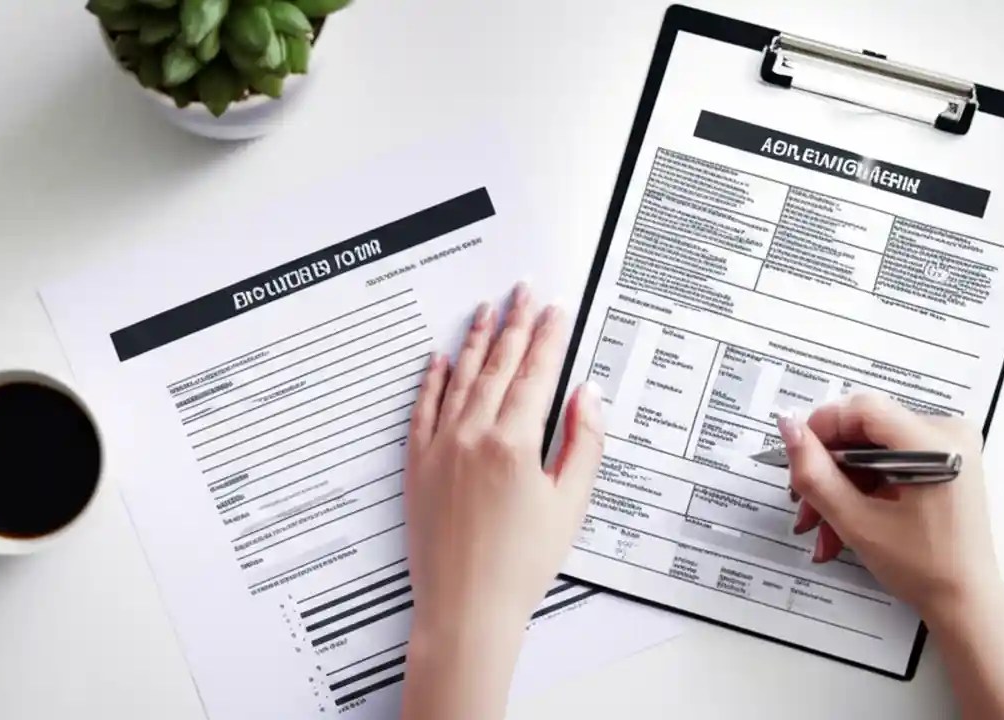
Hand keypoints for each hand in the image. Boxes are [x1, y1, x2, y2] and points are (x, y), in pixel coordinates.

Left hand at [401, 284, 603, 719]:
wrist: (466, 608)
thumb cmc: (521, 565)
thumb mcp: (569, 505)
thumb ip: (583, 444)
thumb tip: (587, 395)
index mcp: (515, 443)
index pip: (535, 373)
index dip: (547, 337)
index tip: (554, 309)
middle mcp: (473, 435)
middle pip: (497, 365)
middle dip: (513, 323)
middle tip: (522, 291)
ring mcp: (440, 447)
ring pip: (458, 378)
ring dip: (474, 340)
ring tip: (486, 310)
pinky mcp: (416, 465)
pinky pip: (422, 408)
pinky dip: (431, 379)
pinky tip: (439, 358)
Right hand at [779, 393, 999, 618]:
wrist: (966, 603)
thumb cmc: (921, 568)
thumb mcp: (857, 522)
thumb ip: (815, 473)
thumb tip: (787, 426)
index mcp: (935, 443)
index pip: (864, 409)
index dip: (822, 427)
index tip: (795, 459)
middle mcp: (948, 433)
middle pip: (866, 431)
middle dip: (828, 470)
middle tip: (802, 506)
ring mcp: (949, 447)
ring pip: (872, 450)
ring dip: (840, 487)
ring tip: (818, 528)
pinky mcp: (945, 462)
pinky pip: (889, 462)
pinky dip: (863, 489)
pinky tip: (842, 525)